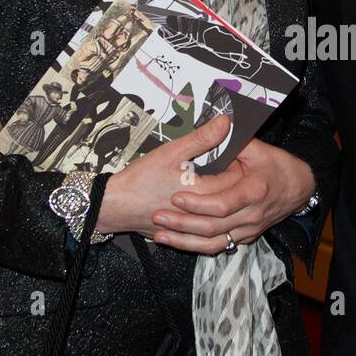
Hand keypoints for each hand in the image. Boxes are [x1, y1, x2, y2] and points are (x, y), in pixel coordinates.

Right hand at [97, 115, 238, 241]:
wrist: (114, 206)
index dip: (240, 164)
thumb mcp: (171, 152)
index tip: (238, 153)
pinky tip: (205, 202)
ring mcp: (193, 227)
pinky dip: (209, 213)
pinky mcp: (184, 233)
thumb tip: (225, 122)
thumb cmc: (139, 180)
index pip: (237, 180)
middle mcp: (202, 214)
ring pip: (221, 214)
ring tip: (219, 181)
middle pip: (232, 198)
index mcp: (203, 193)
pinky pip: (206, 226)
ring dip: (224, 199)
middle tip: (233, 164)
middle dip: (235, 180)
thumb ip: (201, 138)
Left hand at [150, 135, 314, 254]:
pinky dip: (195, 246)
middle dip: (183, 224)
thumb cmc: (278, 166)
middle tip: (158, 216)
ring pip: (213, 244)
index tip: (176, 197)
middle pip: (213, 227)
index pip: (222, 204)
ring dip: (184, 241)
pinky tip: (175, 241)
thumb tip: (217, 124)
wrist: (299, 188)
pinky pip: (217, 247)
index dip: (197, 204)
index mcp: (253, 191)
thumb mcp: (259, 149)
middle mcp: (251, 215)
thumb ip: (235, 140)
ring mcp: (247, 229)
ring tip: (160, 234)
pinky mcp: (243, 238)